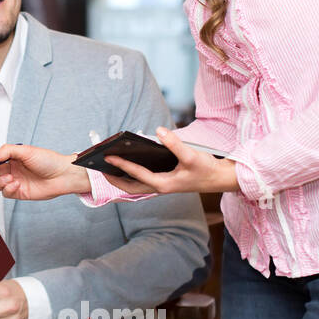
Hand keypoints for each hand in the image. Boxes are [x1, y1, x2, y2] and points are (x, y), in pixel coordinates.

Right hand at [0, 144, 89, 201]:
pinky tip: (16, 184)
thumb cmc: (49, 161)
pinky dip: (8, 189)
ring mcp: (15, 181)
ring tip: (10, 178)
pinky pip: (5, 193)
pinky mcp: (19, 193)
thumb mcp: (26, 151)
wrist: (62, 176)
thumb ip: (7, 151)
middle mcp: (12, 169)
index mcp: (13, 157)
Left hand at [100, 126, 240, 195]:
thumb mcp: (191, 155)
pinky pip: (142, 180)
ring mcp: (160, 186)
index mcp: (163, 184)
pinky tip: (126, 164)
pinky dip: (131, 175)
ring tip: (107, 166)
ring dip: (121, 178)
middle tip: (99, 168)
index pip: (137, 174)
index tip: (108, 157)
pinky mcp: (164, 182)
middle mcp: (159, 187)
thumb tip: (159, 131)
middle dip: (114, 179)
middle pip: (129, 187)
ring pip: (135, 185)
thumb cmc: (206, 169)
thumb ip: (175, 144)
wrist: (218, 178)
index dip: (121, 166)